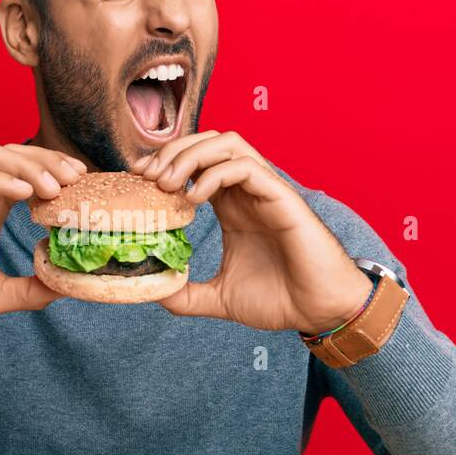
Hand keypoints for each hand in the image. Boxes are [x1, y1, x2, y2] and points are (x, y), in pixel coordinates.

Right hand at [0, 143, 85, 331]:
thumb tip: (66, 287)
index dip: (55, 171)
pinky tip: (23, 193)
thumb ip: (31, 289)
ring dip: (27, 165)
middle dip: (48, 160)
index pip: (26, 174)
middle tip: (76, 177)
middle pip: (14, 156)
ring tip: (54, 186)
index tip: (83, 183)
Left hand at [131, 131, 373, 333]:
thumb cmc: (280, 299)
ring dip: (190, 155)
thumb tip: (156, 292)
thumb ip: (188, 294)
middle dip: (171, 152)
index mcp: (231, 206)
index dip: (163, 164)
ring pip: (226, 144)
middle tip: (147, 178)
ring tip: (168, 183)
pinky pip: (246, 166)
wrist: (319, 311)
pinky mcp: (282, 198)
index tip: (136, 178)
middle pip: (206, 143)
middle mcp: (246, 192)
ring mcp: (264, 191)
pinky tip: (195, 198)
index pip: (194, 164)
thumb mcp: (220, 298)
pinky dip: (215, 173)